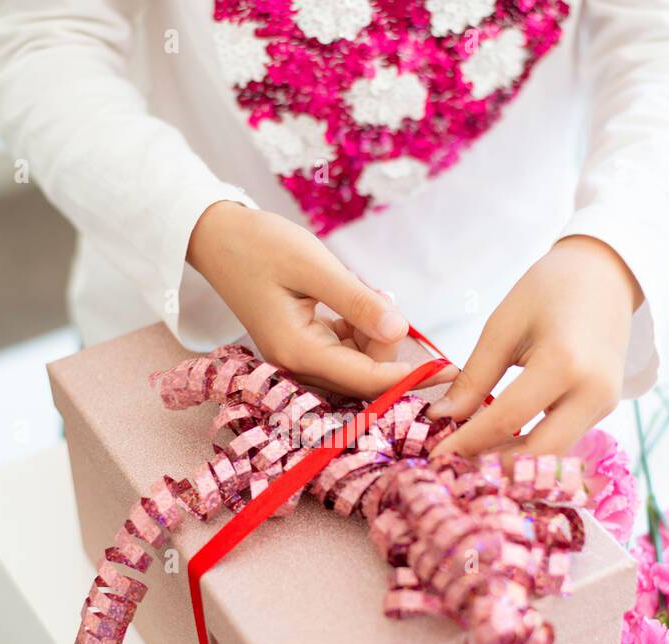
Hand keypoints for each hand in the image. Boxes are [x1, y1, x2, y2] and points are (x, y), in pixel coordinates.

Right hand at [187, 201, 452, 397]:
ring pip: (357, 366)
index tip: (451, 370)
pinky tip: (356, 300)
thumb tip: (400, 331)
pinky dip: (359, 331)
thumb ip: (357, 301)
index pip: (366, 379)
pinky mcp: (301, 348)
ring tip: (366, 291)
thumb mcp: (314, 266)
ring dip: (373, 335)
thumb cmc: (260, 245)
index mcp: (298, 352)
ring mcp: (297, 360)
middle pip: (364, 377)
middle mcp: (296, 366)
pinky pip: (345, 353)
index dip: (411, 377)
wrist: (217, 238)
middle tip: (380, 294)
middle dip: (386, 344)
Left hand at [429, 235, 641, 459]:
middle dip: (492, 467)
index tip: (435, 457)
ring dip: (511, 464)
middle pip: (538, 453)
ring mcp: (604, 404)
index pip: (507, 420)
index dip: (468, 443)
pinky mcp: (604, 410)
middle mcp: (592, 391)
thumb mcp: (503, 327)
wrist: (606, 275)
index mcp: (564, 362)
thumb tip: (441, 418)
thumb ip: (474, 378)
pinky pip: (562, 442)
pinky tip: (497, 448)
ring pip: (552, 455)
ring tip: (468, 462)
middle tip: (452, 470)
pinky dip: (529, 451)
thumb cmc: (548, 290)